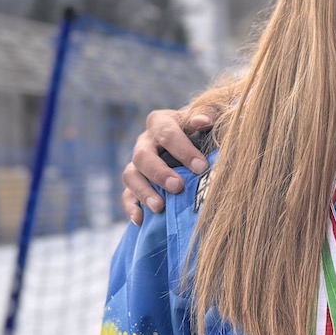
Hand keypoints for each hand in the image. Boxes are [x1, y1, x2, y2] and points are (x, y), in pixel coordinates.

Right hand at [121, 108, 212, 223]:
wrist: (195, 141)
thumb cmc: (205, 128)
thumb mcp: (209, 116)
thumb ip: (207, 114)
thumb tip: (203, 121)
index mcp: (161, 122)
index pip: (166, 132)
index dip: (183, 150)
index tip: (201, 167)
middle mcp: (145, 142)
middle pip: (142, 156)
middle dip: (159, 172)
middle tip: (178, 186)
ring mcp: (137, 163)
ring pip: (130, 175)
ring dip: (144, 192)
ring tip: (160, 207)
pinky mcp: (135, 183)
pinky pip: (127, 195)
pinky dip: (131, 207)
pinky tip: (140, 220)